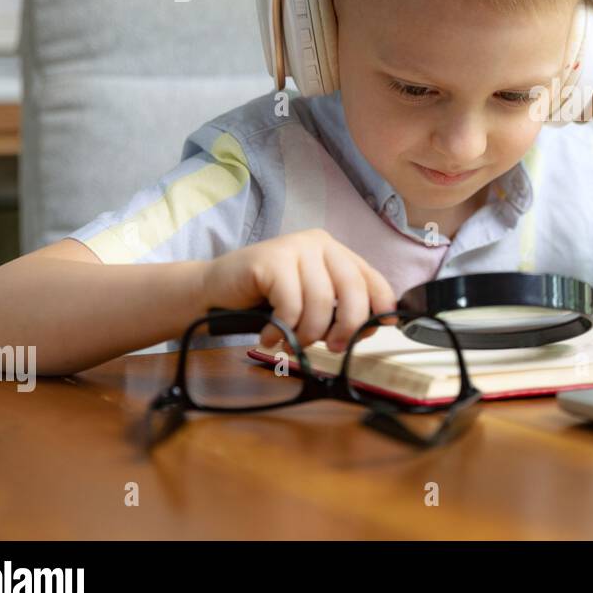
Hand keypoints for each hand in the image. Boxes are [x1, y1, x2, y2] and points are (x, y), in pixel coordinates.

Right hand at [199, 228, 396, 352]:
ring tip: (289, 342)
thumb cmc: (264, 301)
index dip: (379, 308)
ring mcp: (296, 248)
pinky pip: (291, 305)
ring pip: (321, 302)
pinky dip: (281, 330)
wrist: (213, 291)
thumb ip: (337, 310)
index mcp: (336, 254)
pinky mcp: (271, 259)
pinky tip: (269, 335)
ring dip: (307, 334)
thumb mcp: (310, 304)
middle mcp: (320, 244)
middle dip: (346, 327)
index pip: (373, 279)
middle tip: (332, 347)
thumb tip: (366, 330)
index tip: (375, 331)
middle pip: (353, 290)